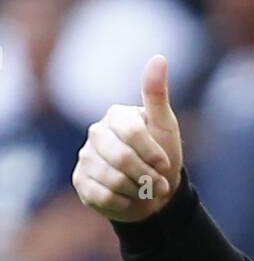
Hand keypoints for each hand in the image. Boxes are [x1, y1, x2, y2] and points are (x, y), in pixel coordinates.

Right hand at [71, 53, 182, 222]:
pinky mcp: (81, 181)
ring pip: (112, 180)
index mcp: (116, 115)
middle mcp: (96, 133)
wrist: (154, 193)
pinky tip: (130, 199)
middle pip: (121, 158)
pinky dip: (124, 203)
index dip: (152, 153)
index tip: (165, 164)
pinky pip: (102, 196)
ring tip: (145, 190)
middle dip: (146, 176)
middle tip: (159, 184)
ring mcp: (86, 157)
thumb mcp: (165, 126)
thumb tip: (159, 58)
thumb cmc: (162, 156)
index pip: (131, 133)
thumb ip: (157, 95)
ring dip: (137, 191)